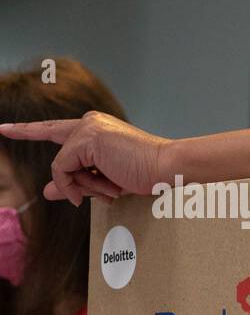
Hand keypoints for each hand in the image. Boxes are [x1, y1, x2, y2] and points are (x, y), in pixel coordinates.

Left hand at [0, 111, 170, 205]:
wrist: (168, 168)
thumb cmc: (146, 174)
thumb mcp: (106, 181)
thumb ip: (75, 183)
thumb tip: (46, 192)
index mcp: (97, 128)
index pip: (56, 130)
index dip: (28, 130)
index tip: (5, 129)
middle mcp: (89, 122)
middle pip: (60, 157)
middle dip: (68, 175)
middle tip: (59, 161)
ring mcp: (86, 129)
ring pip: (62, 166)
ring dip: (85, 187)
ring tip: (114, 190)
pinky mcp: (85, 139)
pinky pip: (64, 169)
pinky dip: (77, 186)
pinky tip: (104, 190)